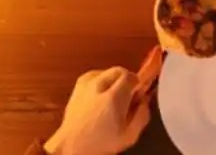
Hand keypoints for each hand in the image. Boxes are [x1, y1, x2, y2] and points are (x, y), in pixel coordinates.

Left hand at [44, 47, 162, 154]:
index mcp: (114, 97)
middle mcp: (99, 85)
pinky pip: (96, 76)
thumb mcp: (130, 136)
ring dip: (113, 82)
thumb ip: (142, 115)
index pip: (131, 76)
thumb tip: (143, 101)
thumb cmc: (100, 142)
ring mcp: (86, 83)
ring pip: (108, 72)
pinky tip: (100, 98)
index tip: (137, 96)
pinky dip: (101, 83)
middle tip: (126, 97)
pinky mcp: (78, 84)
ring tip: (112, 99)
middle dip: (126, 81)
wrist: (72, 145)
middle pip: (120, 71)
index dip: (137, 85)